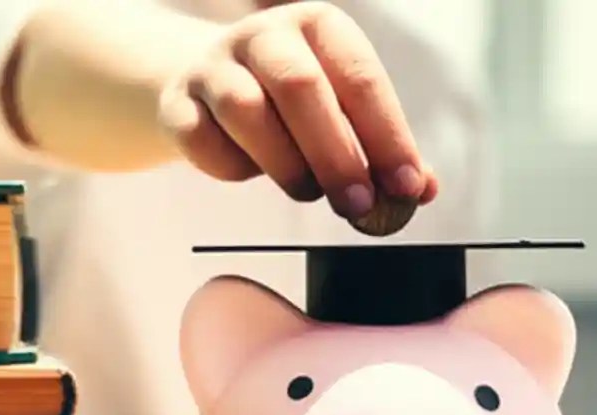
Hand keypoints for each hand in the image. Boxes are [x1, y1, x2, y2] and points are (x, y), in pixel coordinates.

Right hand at [157, 2, 438, 218]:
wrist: (205, 82)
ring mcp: (213, 65)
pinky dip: (230, 167)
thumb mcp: (341, 110)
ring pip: (245, 109)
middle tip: (357, 206)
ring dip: (284, 163)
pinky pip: (202, 139)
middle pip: (301, 88)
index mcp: (318, 26)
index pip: (361, 78)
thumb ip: (379, 147)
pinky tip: (249, 172)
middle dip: (335, 154)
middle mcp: (264, 34)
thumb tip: (420, 190)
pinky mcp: (176, 102)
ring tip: (307, 190)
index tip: (406, 187)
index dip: (387, 136)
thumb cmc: (289, 104)